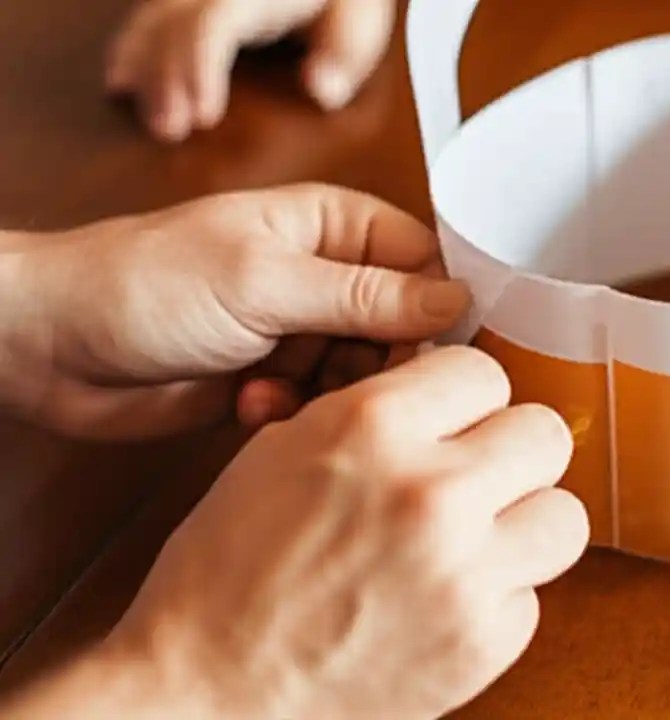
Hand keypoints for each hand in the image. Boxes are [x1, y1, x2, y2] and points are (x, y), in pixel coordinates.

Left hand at [0, 183, 467, 439]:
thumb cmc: (140, 285)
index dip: (441, 306)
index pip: (427, 260)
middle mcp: (326, 275)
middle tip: (345, 379)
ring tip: (280, 390)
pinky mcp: (277, 381)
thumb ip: (364, 295)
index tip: (441, 351)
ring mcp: (301, 330)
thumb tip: (456, 301)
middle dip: (383, 362)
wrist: (49, 346)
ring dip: (334, 395)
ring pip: (370, 375)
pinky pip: (325, 407)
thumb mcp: (264, 282)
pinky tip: (252, 406)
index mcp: (333, 225)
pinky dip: (296, 414)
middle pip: (408, 327)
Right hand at [4, 347, 588, 718]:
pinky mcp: (482, 643)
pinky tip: (446, 603)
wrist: (204, 691)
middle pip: (544, 434)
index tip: (459, 421)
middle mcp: (431, 491)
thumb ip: (376, 415)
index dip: (469, 399)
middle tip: (482, 477)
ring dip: (527, 523)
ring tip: (481, 540)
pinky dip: (498, 599)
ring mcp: (465, 572)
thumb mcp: (283, 452)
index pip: (484, 372)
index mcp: (373, 427)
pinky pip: (533, 596)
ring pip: (565, 515)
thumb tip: (447, 399)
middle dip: (512, 453)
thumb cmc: (227, 573)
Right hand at [106, 0, 396, 141]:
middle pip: (171, 24)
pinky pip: (148, 22)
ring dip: (140, 68)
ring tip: (135, 112)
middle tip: (167, 131)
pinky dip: (132, 53)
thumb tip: (321, 90)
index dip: (200, 66)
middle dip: (162, 77)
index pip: (215, 23)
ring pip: (152, 21)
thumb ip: (343, 56)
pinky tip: (118, 86)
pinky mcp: (186, 6)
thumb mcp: (356, 26)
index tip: (202, 116)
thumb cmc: (341, 9)